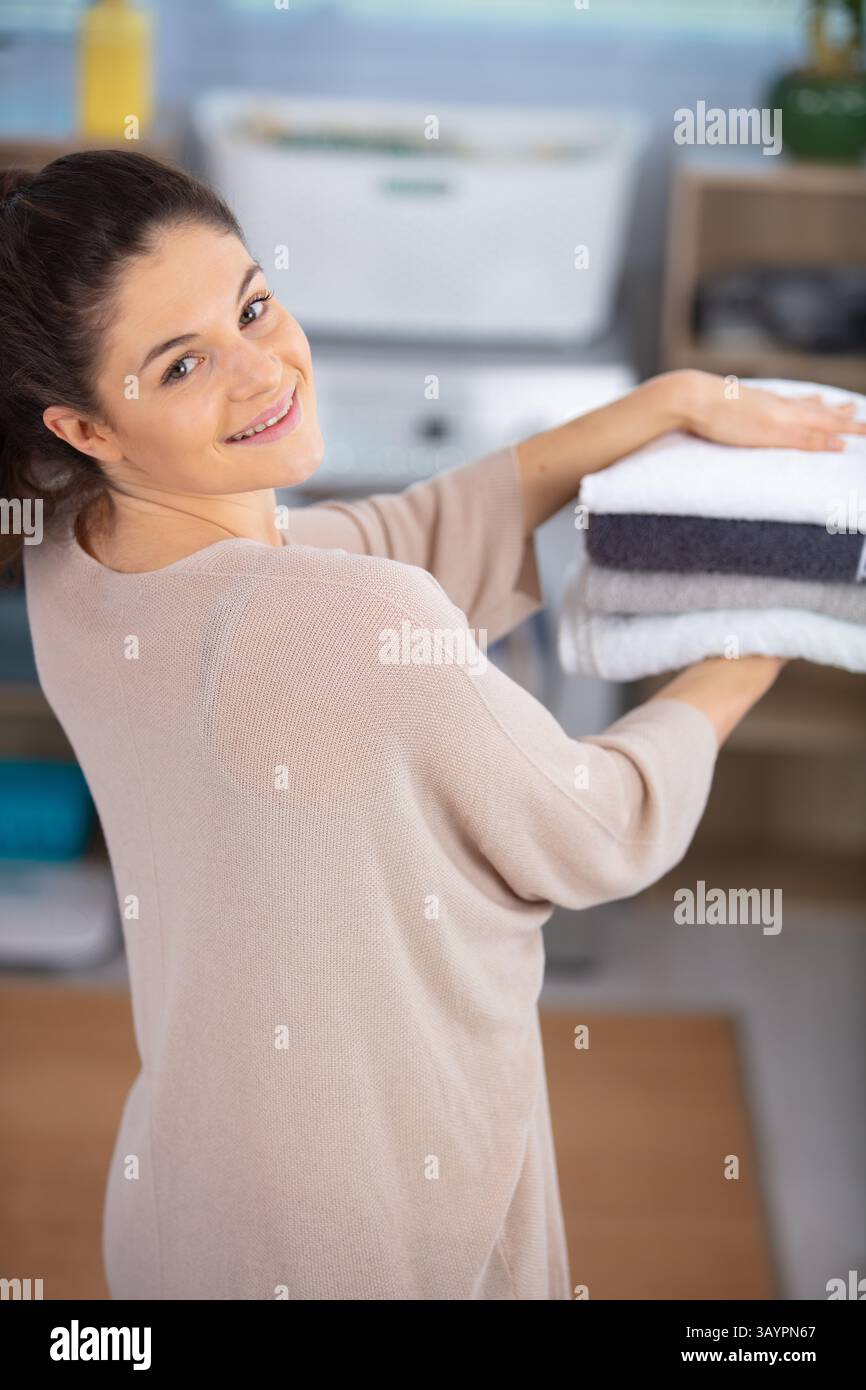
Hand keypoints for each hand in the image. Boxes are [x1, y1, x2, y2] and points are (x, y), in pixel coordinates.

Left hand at [673, 369, 865, 451]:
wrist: (690, 397)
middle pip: (817, 412)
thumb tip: (840, 445)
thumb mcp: (770, 435)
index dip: (849, 430)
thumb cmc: (727, 421)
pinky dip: (794, 399)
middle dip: (840, 417)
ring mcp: (763, 401)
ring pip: (799, 403)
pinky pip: (780, 400)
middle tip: (859, 413)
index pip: (827, 425)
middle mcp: (780, 405)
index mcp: (788, 415)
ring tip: (832, 402)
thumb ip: (804, 440)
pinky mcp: (747, 400)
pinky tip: (789, 398)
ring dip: (819, 406)